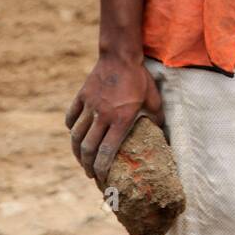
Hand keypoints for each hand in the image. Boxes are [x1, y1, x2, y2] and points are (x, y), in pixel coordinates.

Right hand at [65, 54, 164, 188]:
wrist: (120, 55)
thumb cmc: (140, 79)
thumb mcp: (154, 99)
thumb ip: (156, 119)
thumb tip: (162, 135)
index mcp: (121, 119)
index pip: (106, 152)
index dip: (102, 169)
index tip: (102, 178)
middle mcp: (102, 115)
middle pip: (88, 148)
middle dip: (87, 166)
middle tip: (91, 175)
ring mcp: (90, 106)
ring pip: (76, 135)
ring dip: (76, 152)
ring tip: (81, 160)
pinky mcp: (82, 96)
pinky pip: (71, 117)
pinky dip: (71, 128)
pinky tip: (74, 135)